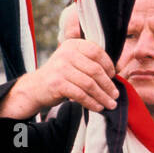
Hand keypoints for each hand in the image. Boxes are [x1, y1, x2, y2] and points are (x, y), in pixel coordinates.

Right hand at [0, 39, 116, 118]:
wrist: (36, 87)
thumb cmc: (60, 75)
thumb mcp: (73, 61)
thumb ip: (89, 60)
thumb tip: (117, 69)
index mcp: (73, 45)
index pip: (96, 52)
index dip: (108, 65)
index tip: (114, 77)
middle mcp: (66, 54)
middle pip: (95, 70)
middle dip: (108, 85)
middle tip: (115, 95)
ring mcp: (61, 68)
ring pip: (89, 84)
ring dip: (102, 96)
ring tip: (110, 104)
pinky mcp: (57, 83)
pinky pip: (80, 94)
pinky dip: (92, 102)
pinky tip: (98, 107)